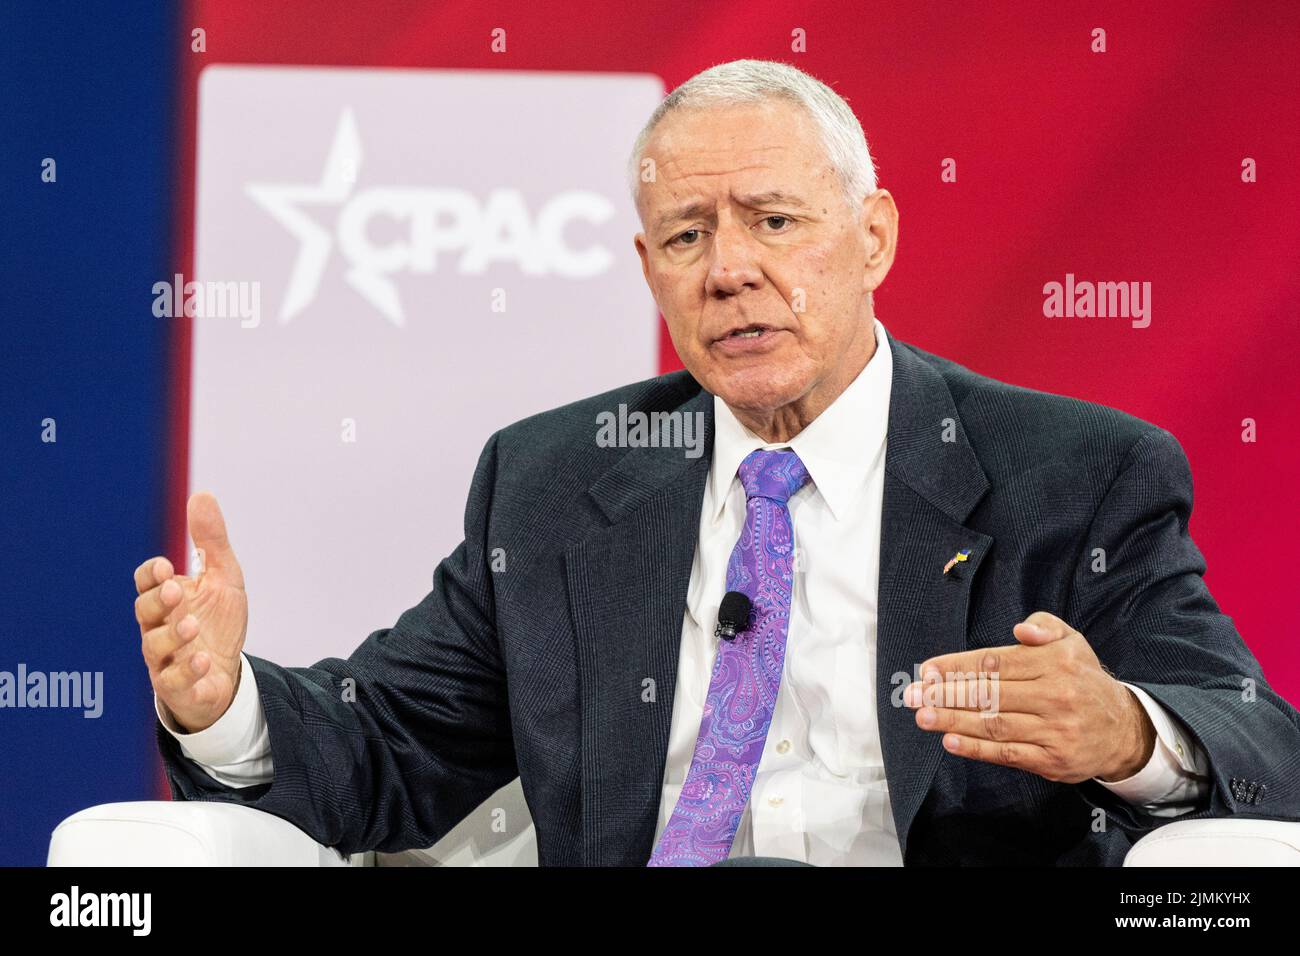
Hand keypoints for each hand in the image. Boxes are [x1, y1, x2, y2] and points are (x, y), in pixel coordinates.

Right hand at [134, 492, 248, 732]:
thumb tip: (202, 495)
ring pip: (153, 646)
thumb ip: (210, 541)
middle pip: (144, 611)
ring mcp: (165, 658)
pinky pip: (172, 680)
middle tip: (175, 589)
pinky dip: (185, 669)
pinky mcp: (177, 686)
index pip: (146, 582)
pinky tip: (201, 659)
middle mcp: (159, 626)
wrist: (227, 674)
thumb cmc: (218, 623)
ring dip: (172, 634)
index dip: (151, 574)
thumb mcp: (222, 578)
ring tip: (192, 625)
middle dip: (157, 600)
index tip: (166, 565)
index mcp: (167, 598)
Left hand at [902, 611, 1156, 783]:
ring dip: (953, 720)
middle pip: (990, 694)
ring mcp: (1054, 731)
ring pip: (994, 724)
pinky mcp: (1053, 760)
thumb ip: (1045, 626)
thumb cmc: (1083, 679)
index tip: (927, 670)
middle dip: (946, 694)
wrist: (1123, 729)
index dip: (957, 666)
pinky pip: (1008, 754)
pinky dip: (977, 749)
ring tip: (922, 716)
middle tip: (912, 695)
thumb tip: (1021, 630)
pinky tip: (950, 741)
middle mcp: (1056, 696)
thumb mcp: (1073, 641)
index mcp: (1056, 662)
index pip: (995, 663)